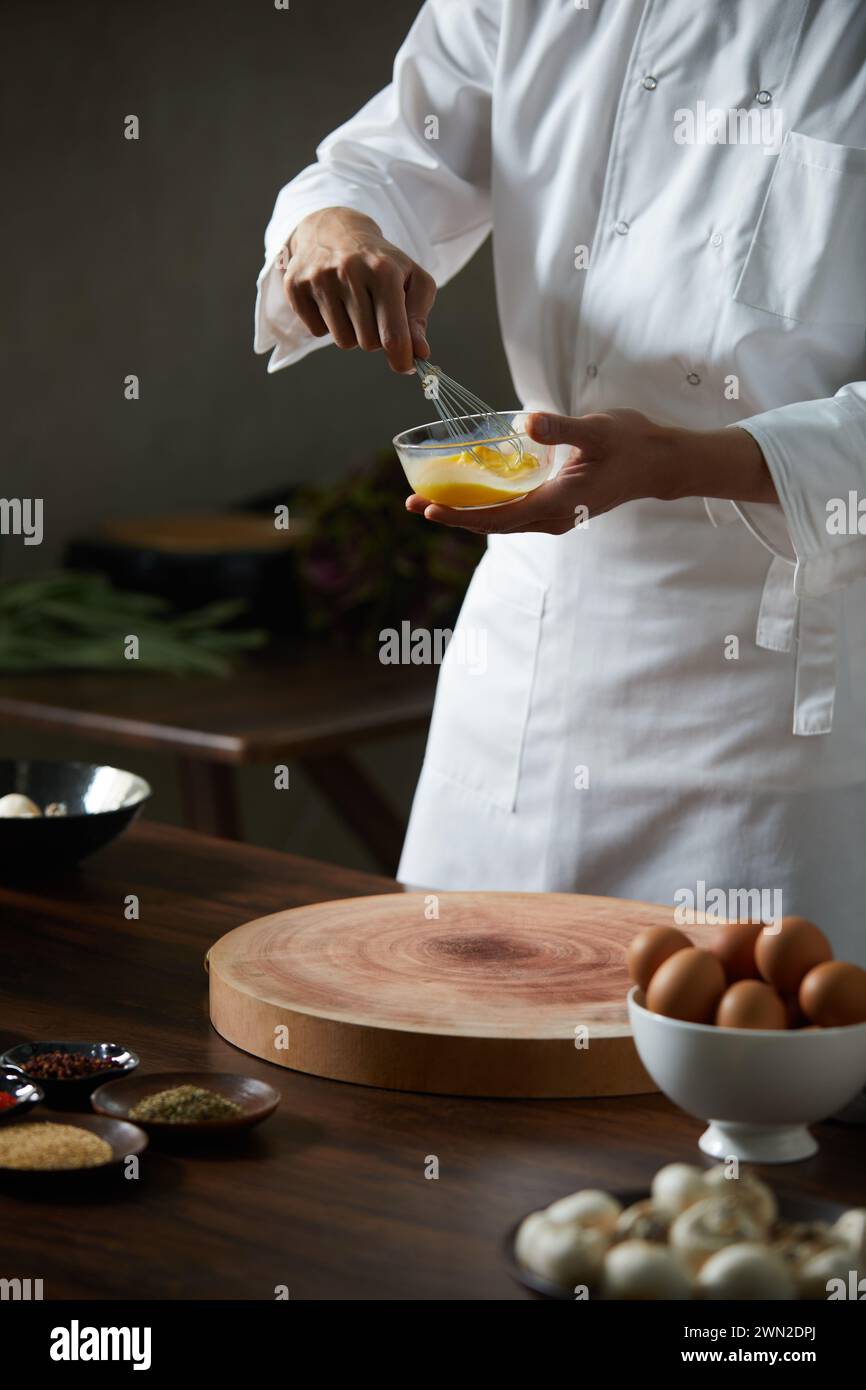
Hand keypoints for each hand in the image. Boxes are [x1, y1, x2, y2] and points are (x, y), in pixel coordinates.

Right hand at [282, 207, 435, 372]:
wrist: (335, 229)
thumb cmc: (381, 262)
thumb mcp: (411, 279)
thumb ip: (418, 318)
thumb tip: (420, 352)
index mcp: (383, 271)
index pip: (393, 334)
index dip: (401, 358)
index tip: (405, 366)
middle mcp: (349, 271)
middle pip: (368, 343)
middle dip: (375, 337)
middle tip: (374, 312)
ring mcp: (319, 278)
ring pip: (343, 341)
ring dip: (352, 332)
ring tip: (352, 304)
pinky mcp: (295, 286)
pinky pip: (317, 332)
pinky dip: (327, 324)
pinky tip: (331, 300)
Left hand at [405, 409, 774, 533]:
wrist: (659, 462)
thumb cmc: (630, 443)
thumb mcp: (595, 430)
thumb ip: (560, 428)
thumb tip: (528, 421)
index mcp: (555, 504)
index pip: (497, 517)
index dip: (461, 514)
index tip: (430, 508)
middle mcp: (550, 517)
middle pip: (491, 524)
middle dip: (452, 515)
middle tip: (412, 504)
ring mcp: (553, 515)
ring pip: (500, 520)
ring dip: (466, 512)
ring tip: (430, 501)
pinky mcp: (555, 507)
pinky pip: (512, 512)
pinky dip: (486, 505)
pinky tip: (468, 493)